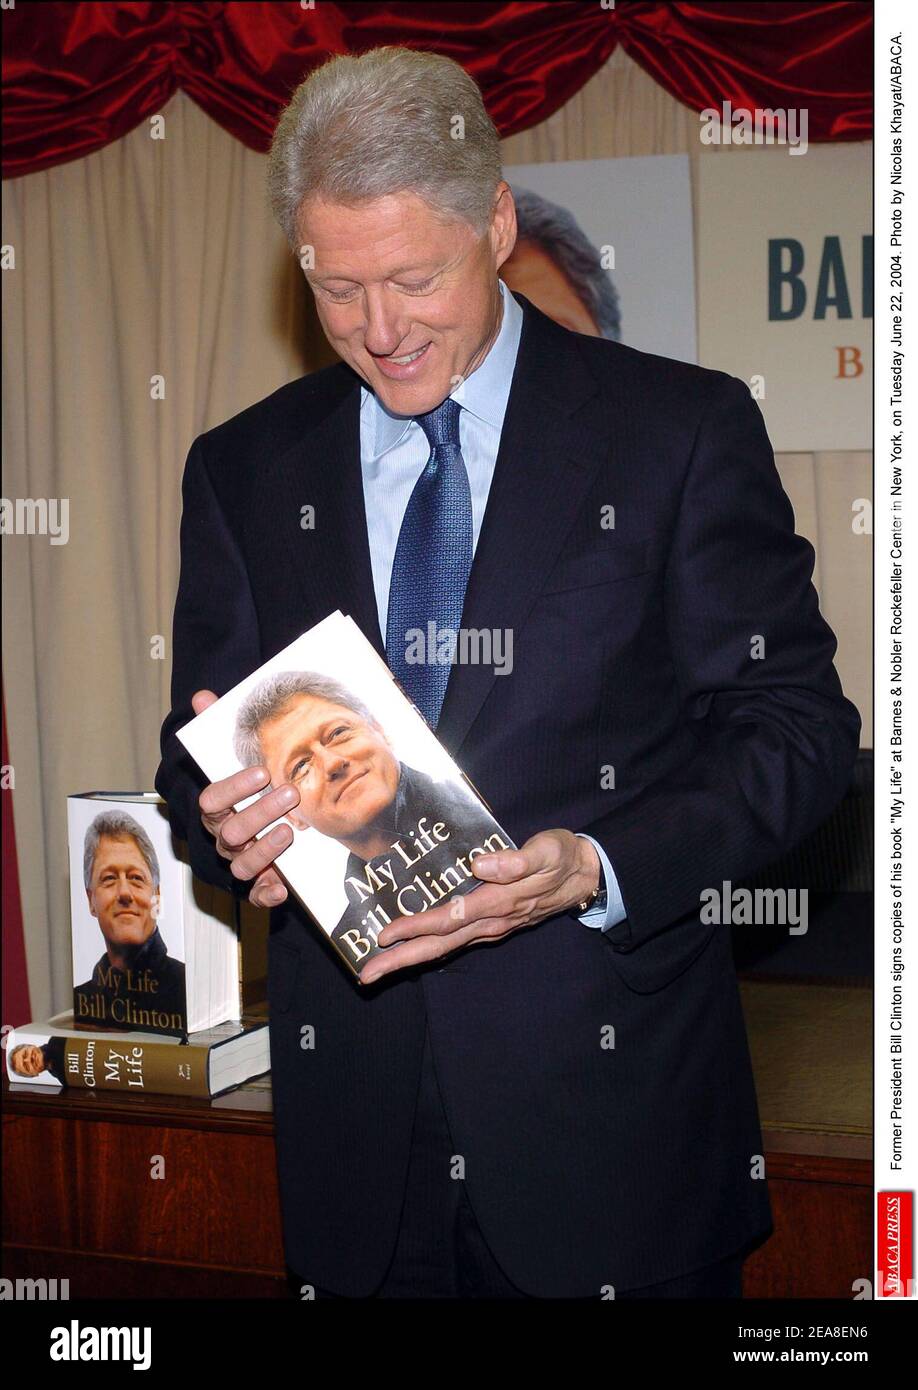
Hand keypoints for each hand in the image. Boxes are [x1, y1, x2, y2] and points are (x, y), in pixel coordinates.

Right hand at [192, 689, 298, 908]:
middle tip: (291, 793)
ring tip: (291, 832)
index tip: (260, 771)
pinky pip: (256, 895)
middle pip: (231, 831)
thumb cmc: (251, 793)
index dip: (233, 787)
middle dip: (260, 812)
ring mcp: (240, 863)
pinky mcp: (259, 884)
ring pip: (242, 864)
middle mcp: (225, 838)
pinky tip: (282, 887)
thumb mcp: (238, 760)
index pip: (211, 800)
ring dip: (265, 849)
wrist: (266, 833)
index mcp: (217, 810)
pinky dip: (266, 893)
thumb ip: (219, 730)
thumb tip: (203, 696)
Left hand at [359, 829, 600, 983]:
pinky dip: (431, 947)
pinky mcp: (494, 924)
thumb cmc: (562, 858)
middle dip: (401, 961)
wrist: (585, 876)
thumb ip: (515, 860)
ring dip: (411, 958)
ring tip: (380, 967)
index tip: (384, 936)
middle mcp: (490, 922)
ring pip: (445, 947)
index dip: (415, 928)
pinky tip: (414, 948)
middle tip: (367, 975)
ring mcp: (492, 927)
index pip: (448, 919)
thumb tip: (479, 865)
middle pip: (439, 946)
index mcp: (497, 903)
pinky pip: (455, 941)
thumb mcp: (546, 851)